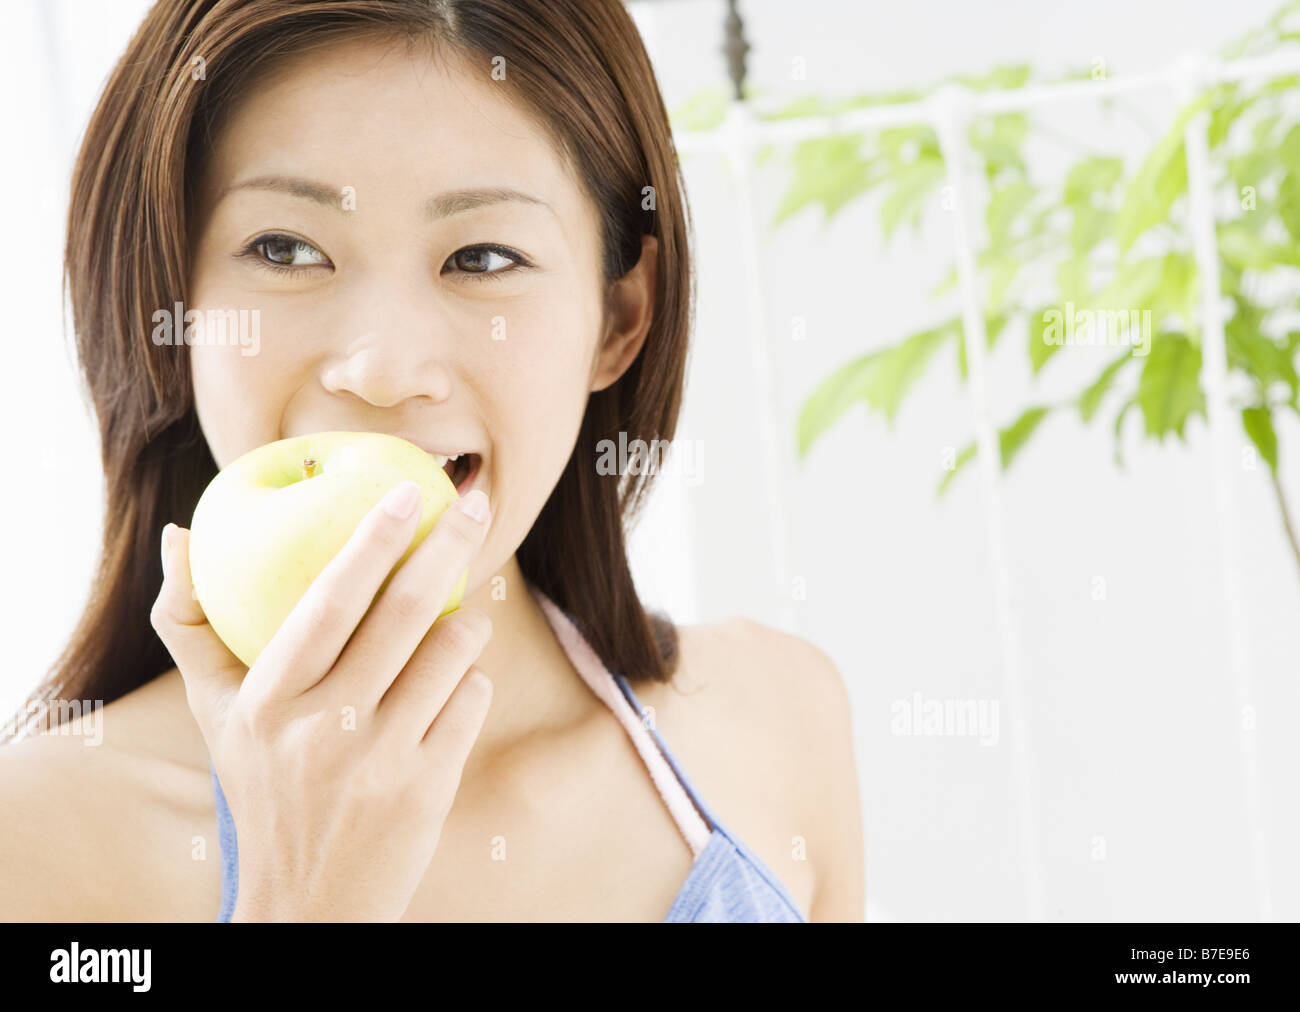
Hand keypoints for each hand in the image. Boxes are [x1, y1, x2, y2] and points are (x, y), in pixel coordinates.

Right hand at [151, 483, 495, 920]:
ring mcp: (381, 759)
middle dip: (449, 542)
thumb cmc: (263, 789)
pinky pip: (471, 699)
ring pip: (451, 651)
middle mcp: (324, 727)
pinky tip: (449, 689)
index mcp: (268, 701)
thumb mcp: (216, 715)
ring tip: (457, 618)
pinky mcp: (428, 787)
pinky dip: (470, 680)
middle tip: (476, 501)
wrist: (308, 906)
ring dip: (465, 620)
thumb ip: (193, 626)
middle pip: (405, 611)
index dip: (370, 539)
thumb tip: (181, 532)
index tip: (404, 490)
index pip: (327, 601)